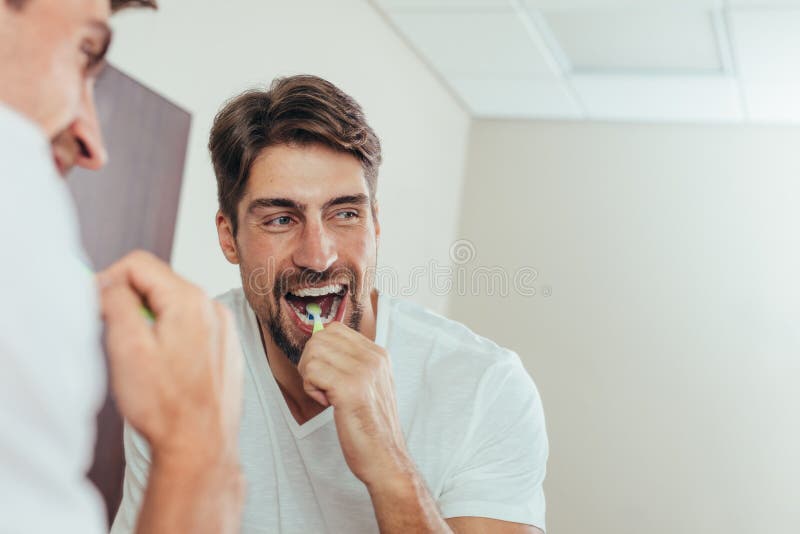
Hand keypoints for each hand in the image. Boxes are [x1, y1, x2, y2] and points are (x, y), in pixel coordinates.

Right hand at [98, 250, 242, 465]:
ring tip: (139, 355)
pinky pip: (193, 327)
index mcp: (189, 301)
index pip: (139, 264)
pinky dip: (171, 336)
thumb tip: (109, 283)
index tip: (92, 304)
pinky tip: (163, 367)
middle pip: (159, 283)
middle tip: (111, 331)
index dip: (108, 279)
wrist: (201, 446)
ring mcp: (224, 328)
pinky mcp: (227, 348)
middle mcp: (213, 308)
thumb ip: (116, 303)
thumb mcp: (127, 348)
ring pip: (175, 306)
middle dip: (129, 300)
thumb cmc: (166, 406)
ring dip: (150, 319)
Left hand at [297, 322, 411, 487]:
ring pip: (313, 352)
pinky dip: (311, 389)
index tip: (329, 375)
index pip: (335, 329)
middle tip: (322, 386)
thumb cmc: (371, 426)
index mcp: (379, 354)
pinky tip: (327, 404)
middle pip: (321, 337)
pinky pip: (312, 372)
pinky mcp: (350, 389)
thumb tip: (319, 342)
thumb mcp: (370, 385)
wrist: (385, 458)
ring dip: (310, 376)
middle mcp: (373, 358)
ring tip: (326, 395)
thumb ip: (352, 363)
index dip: (321, 350)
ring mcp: (363, 371)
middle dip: (311, 361)